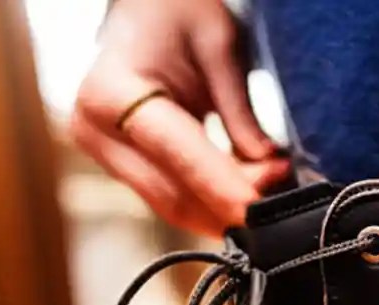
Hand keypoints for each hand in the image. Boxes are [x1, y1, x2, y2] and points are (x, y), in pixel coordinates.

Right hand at [70, 0, 290, 236]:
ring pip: (174, 206)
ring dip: (224, 210)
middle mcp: (95, 130)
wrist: (142, 9)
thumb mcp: (218, 45)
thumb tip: (267, 167)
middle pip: (174, 194)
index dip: (226, 187)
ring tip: (270, 191)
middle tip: (283, 193)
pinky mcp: (119, 166)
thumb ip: (239, 110)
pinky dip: (211, 203)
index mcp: (111, 92)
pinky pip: (171, 198)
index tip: (267, 205)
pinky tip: (246, 193)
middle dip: (232, 204)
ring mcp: (102, 153)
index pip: (178, 154)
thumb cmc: (177, 11)